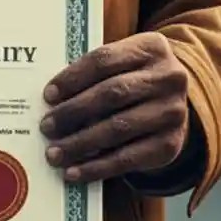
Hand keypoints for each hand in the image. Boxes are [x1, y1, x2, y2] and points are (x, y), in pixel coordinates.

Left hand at [40, 32, 189, 182]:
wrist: (174, 106)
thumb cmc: (133, 82)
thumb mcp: (122, 66)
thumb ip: (93, 75)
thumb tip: (50, 102)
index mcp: (151, 48)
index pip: (105, 60)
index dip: (73, 77)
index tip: (48, 95)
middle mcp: (169, 78)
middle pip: (112, 93)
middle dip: (73, 111)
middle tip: (46, 127)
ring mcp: (173, 112)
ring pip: (118, 128)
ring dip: (79, 143)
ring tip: (53, 153)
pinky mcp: (171, 144)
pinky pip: (128, 158)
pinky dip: (96, 167)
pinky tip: (73, 172)